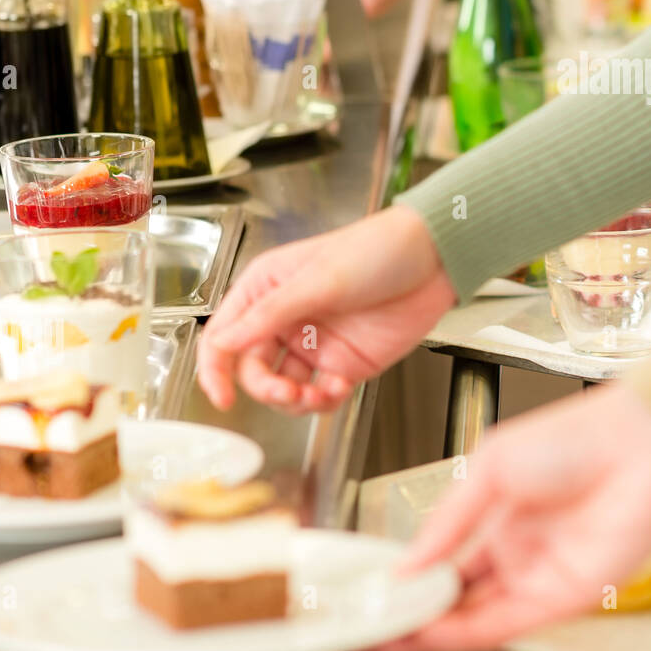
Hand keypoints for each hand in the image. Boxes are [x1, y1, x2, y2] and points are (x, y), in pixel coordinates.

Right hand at [197, 206, 455, 413]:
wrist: (435, 260)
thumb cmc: (377, 249)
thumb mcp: (318, 279)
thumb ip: (269, 314)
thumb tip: (223, 340)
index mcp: (268, 289)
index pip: (224, 335)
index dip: (215, 369)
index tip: (221, 397)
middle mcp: (287, 318)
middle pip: (252, 369)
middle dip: (265, 388)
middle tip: (286, 393)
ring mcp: (315, 343)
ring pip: (284, 388)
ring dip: (295, 401)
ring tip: (317, 395)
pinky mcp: (345, 362)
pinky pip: (320, 394)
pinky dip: (324, 400)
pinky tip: (339, 386)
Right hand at [368, 383, 650, 650]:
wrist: (641, 440)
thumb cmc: (580, 436)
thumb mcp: (493, 466)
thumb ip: (449, 520)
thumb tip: (409, 560)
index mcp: (500, 518)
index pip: (443, 566)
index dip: (407, 586)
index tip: (372, 596)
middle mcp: (518, 553)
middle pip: (454, 601)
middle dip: (408, 620)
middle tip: (366, 630)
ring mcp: (539, 576)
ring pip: (473, 621)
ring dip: (427, 636)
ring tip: (382, 640)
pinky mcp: (563, 597)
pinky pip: (504, 625)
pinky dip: (462, 635)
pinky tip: (427, 635)